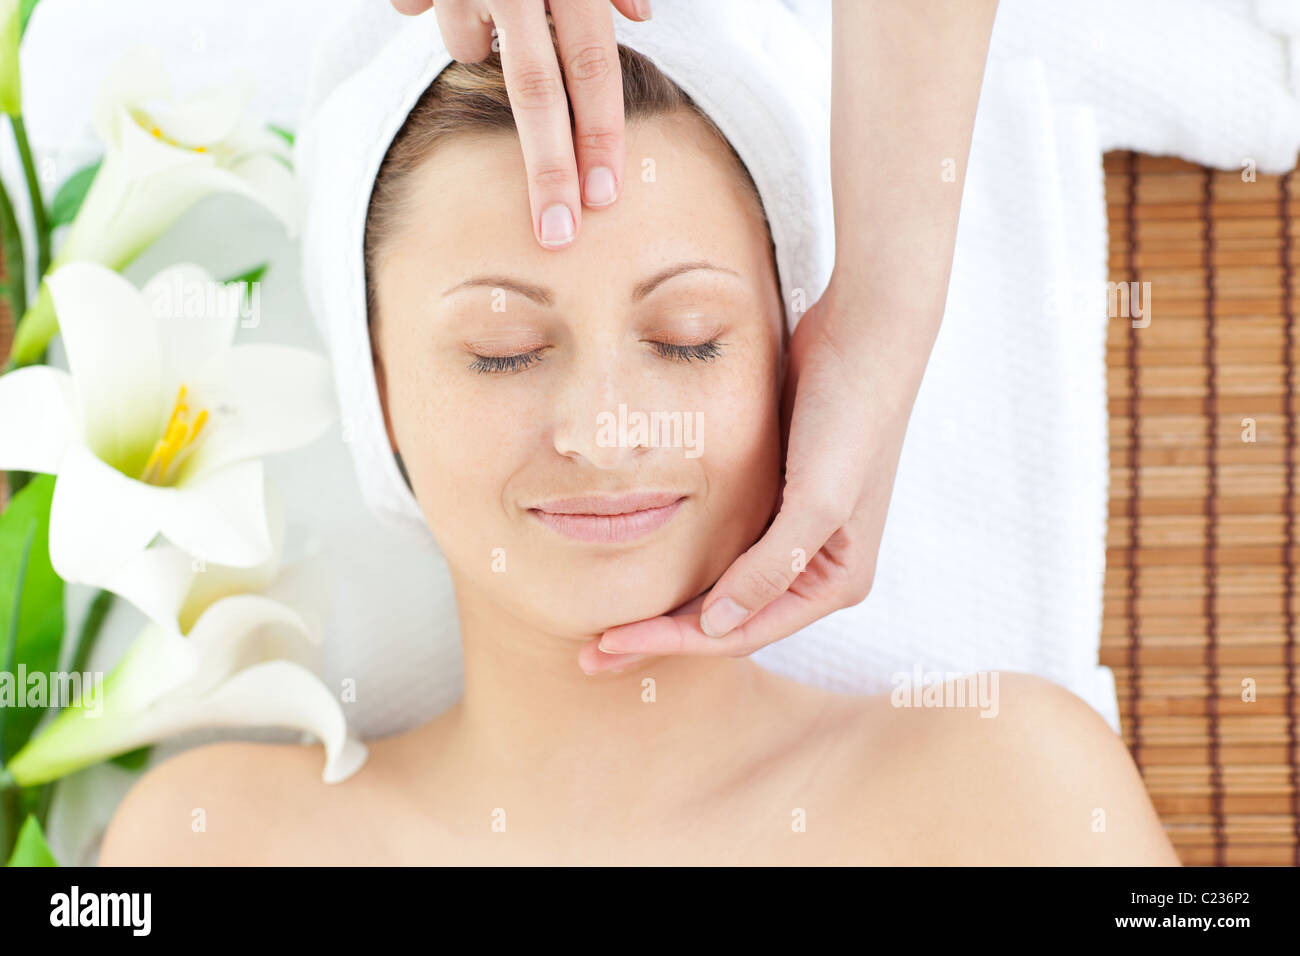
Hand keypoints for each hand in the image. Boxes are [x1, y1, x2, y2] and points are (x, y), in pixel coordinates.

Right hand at [390, 0, 650, 248]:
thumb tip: (642, 16)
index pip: (591, 68)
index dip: (600, 135)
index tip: (603, 197)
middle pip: (535, 93)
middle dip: (548, 170)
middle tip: (558, 234)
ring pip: (464, 45)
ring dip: (477, 43)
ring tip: (485, 17)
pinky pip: (414, 6)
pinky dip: (428, 5)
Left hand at [579, 279, 930, 673]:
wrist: (864, 334)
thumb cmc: (849, 417)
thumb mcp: (815, 500)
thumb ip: (769, 569)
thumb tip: (716, 627)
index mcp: (834, 581)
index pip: (739, 632)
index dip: (672, 643)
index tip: (609, 644)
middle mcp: (815, 567)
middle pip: (724, 619)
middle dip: (661, 636)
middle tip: (590, 657)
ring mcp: (794, 532)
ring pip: (718, 586)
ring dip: (668, 604)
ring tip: (605, 622)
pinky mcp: (776, 497)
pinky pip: (721, 547)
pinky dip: (683, 561)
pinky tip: (640, 564)